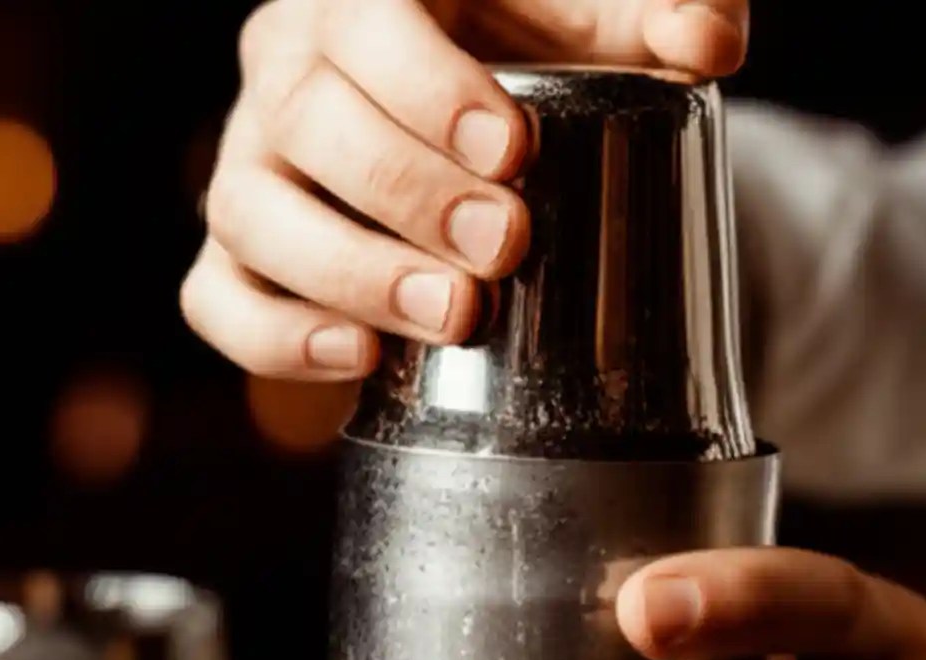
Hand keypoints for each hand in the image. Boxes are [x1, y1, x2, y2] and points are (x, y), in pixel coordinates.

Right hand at [180, 0, 747, 390]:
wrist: (472, 118)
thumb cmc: (531, 51)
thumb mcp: (598, 18)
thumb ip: (665, 6)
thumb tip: (711, 45)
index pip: (365, 21)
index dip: (426, 88)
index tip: (514, 153)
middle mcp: (284, 69)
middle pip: (304, 122)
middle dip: (405, 192)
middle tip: (503, 248)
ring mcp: (249, 162)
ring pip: (248, 216)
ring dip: (348, 273)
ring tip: (452, 317)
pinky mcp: (237, 249)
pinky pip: (214, 298)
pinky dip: (273, 339)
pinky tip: (359, 359)